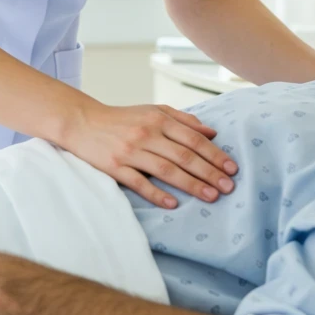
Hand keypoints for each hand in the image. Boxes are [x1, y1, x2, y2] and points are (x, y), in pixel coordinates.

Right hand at [57, 102, 237, 209]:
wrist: (83, 122)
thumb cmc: (123, 118)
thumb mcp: (153, 111)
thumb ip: (183, 120)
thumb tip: (212, 132)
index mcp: (158, 119)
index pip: (192, 138)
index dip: (214, 154)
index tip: (231, 168)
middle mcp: (146, 133)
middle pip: (183, 155)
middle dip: (209, 172)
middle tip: (228, 187)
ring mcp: (129, 151)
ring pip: (165, 169)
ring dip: (190, 184)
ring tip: (210, 196)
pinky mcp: (114, 166)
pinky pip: (138, 182)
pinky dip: (156, 193)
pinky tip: (172, 204)